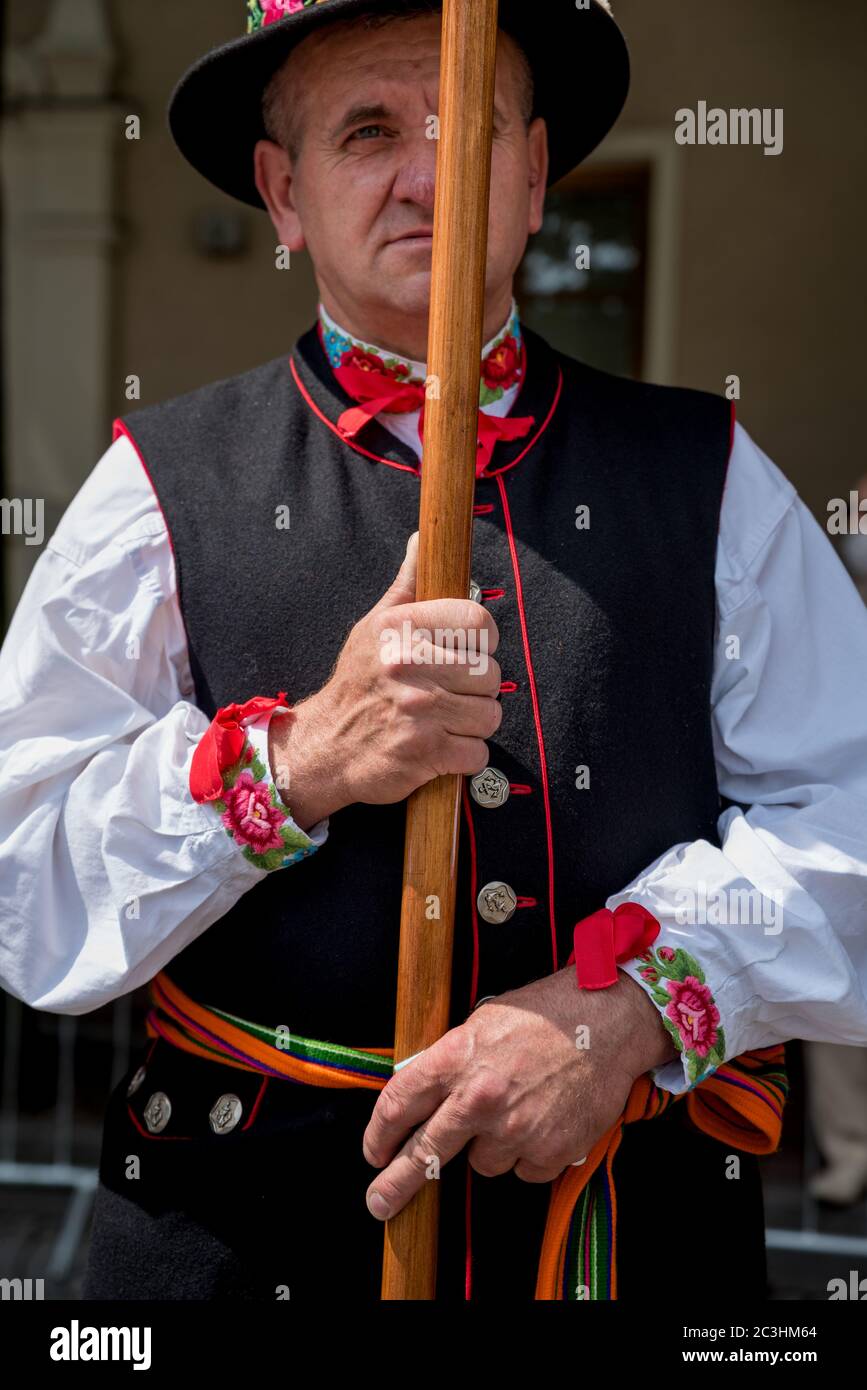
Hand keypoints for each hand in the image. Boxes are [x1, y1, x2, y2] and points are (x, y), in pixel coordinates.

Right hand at [269, 532, 501, 829]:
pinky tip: (441, 747)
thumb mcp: (373, 628)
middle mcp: (408, 666)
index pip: (479, 622)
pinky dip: (465, 756)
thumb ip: (407, 586)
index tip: (471, 651)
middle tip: (450, 693)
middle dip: (477, 688)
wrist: (324, 747)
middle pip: (490, 673)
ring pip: (489, 715)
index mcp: (400, 629)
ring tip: (445, 720)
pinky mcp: (424, 752)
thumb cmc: (357, 684)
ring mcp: (418, 711)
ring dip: (473, 724)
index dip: (485, 640)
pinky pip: (478, 753)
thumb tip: (422, 538)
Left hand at [362, 969, 676, 1220]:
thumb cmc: (546, 1014)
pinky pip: (523, 1170)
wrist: (609, 1023)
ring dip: (491, 1146)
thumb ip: (450, 1059)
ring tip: (519, 1108)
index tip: (374, 1152)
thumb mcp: (484, 1021)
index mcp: (457, 1057)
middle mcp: (480, 1097)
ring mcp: (516, 1128)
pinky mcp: (550, 1151)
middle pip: (424, 1154)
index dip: (379, 1133)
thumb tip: (422, 1094)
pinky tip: (544, 1119)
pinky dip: (529, 1154)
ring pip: (482, 1163)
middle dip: (396, 1184)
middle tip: (379, 1202)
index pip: (399, 1104)